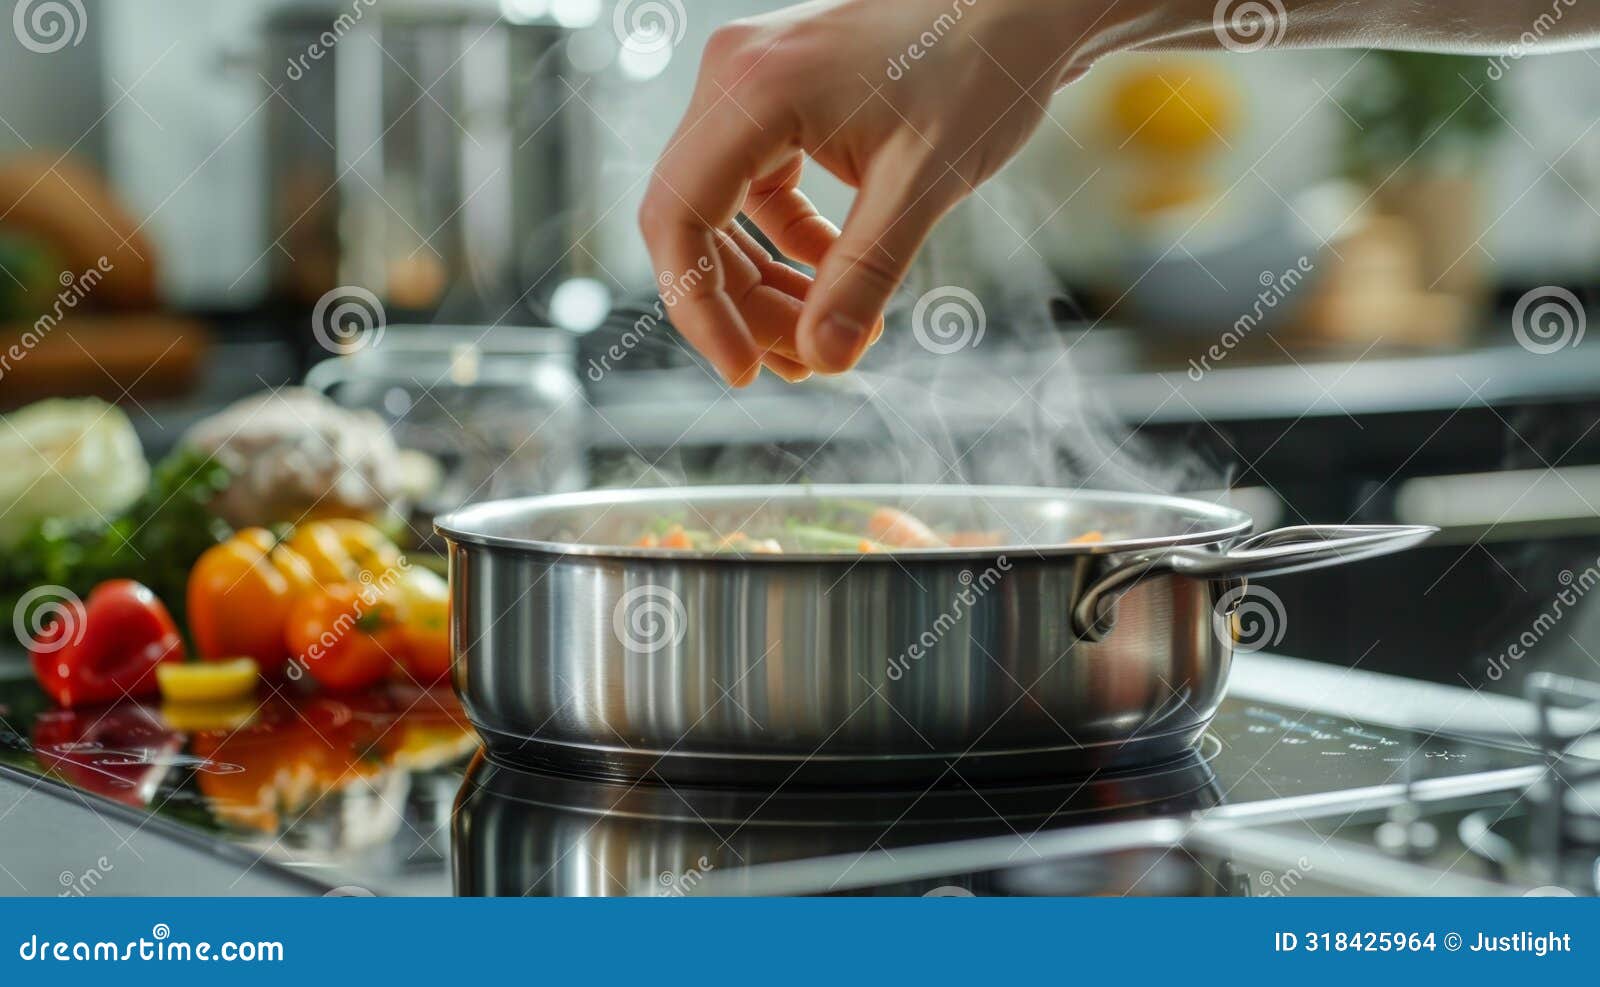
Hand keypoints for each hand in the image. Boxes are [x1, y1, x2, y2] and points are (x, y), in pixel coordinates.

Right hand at [638, 0, 1125, 383]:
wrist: (1023, 6)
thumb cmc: (983, 65)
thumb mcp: (924, 183)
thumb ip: (865, 276)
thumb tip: (822, 358)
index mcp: (752, 90)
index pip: (679, 218)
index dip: (699, 308)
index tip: (741, 369)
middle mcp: (734, 79)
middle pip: (695, 223)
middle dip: (743, 305)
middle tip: (804, 363)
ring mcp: (751, 87)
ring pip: (724, 215)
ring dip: (766, 284)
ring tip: (824, 337)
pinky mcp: (777, 102)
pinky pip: (759, 193)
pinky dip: (791, 248)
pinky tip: (839, 279)